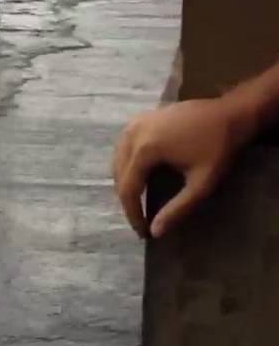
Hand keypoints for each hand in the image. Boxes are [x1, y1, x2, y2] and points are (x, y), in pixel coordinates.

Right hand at [112, 98, 251, 238]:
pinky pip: (123, 148)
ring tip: (138, 201)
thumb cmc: (218, 148)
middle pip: (118, 175)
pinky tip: (139, 176)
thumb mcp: (202, 182)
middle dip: (127, 200)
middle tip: (141, 219)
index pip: (128, 189)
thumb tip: (156, 231)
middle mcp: (131, 135)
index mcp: (144, 150)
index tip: (142, 232)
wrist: (229, 113)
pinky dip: (126, 165)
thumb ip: (178, 208)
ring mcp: (132, 124)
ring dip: (125, 183)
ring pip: (117, 161)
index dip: (132, 214)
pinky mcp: (138, 120)